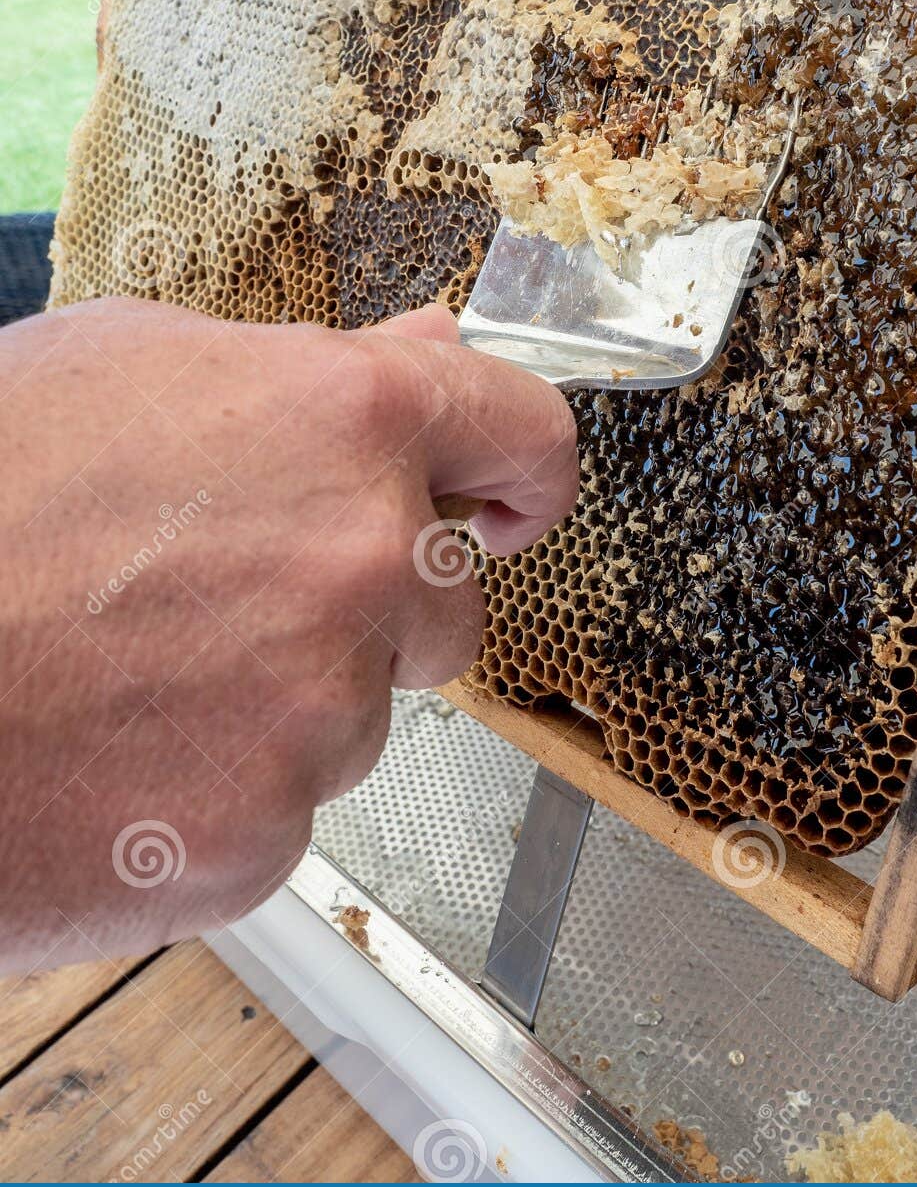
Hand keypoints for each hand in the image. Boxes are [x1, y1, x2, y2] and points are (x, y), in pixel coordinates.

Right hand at [0, 298, 575, 971]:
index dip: (523, 472)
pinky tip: (122, 745)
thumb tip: (429, 348)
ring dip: (284, 698)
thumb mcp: (130, 366)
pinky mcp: (261, 838)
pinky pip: (286, 809)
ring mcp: (320, 712)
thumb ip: (312, 371)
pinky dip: (222, 790)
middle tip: (231, 595)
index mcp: (350, 424)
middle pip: (444, 603)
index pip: (524, 438)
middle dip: (371, 601)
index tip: (510, 504)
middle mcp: (365, 564)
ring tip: (138, 666)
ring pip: (357, 714)